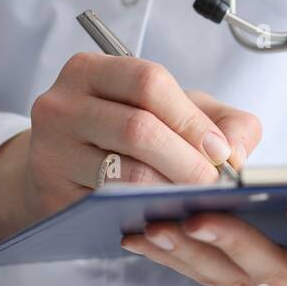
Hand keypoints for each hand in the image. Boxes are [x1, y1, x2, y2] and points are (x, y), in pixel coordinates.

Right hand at [0, 55, 260, 275]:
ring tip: (195, 199)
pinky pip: (108, 207)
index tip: (221, 151)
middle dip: (187, 160)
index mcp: (90, 70)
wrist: (58, 165)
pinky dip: (144, 212)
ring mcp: (50, 152)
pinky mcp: (51, 195)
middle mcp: (61, 105)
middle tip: (215, 184)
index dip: (191, 118)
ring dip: (170, 190)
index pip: (148, 82)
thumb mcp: (170, 110)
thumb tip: (236, 151)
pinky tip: (165, 215)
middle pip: (137, 128)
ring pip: (123, 173)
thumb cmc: (121, 130)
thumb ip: (219, 119)